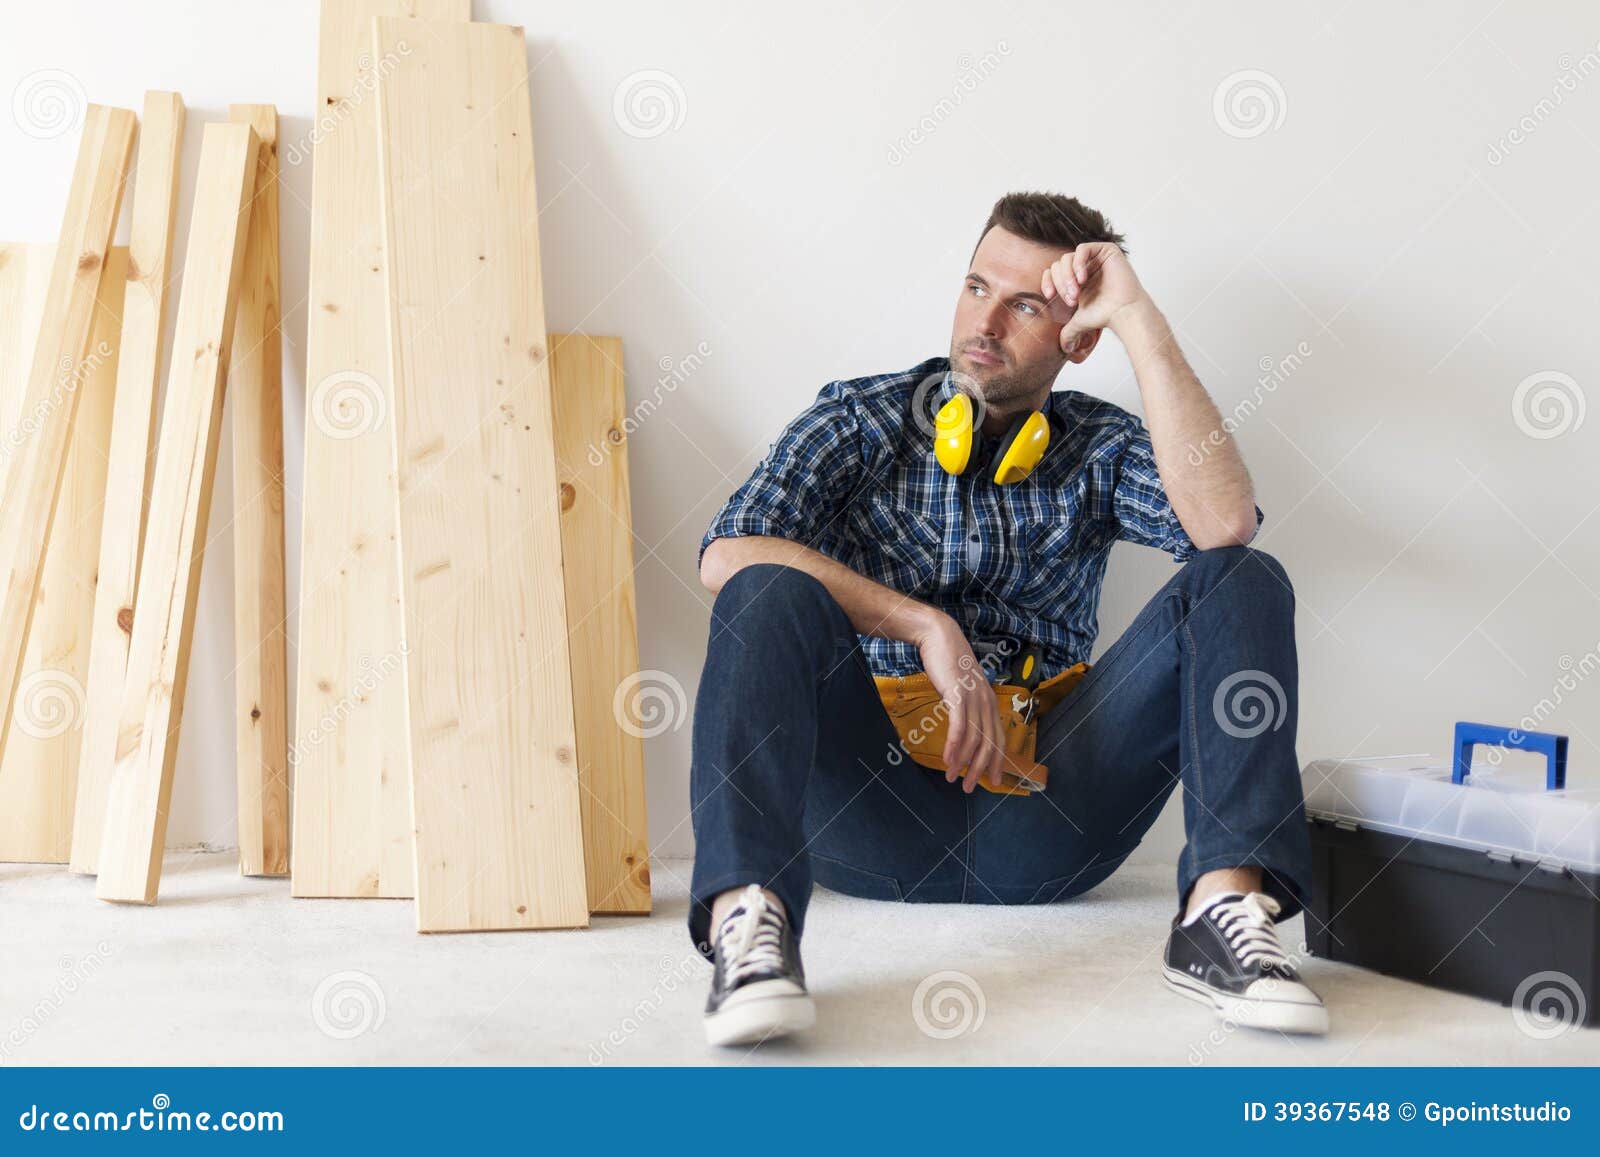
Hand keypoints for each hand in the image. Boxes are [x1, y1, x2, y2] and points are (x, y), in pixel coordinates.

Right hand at [914, 612, 1005, 792]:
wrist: (939, 636)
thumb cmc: (948, 662)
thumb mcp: (962, 687)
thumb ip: (966, 705)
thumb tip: (963, 727)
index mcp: (990, 701)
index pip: (998, 738)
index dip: (996, 761)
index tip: (991, 780)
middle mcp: (987, 702)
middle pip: (989, 743)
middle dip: (981, 769)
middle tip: (971, 788)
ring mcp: (974, 698)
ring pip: (975, 739)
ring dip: (964, 763)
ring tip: (954, 779)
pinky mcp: (959, 695)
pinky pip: (959, 728)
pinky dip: (954, 746)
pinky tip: (948, 760)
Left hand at [1041, 241, 1150, 359]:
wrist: (1123, 312)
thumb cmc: (1105, 316)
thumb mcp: (1079, 322)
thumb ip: (1068, 331)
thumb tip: (1064, 348)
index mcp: (1076, 279)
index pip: (1053, 272)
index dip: (1048, 281)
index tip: (1050, 296)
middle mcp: (1085, 267)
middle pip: (1059, 264)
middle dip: (1060, 283)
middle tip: (1071, 300)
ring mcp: (1095, 258)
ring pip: (1067, 258)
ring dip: (1067, 276)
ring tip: (1076, 293)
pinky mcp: (1106, 250)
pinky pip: (1082, 249)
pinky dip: (1078, 264)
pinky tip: (1082, 279)